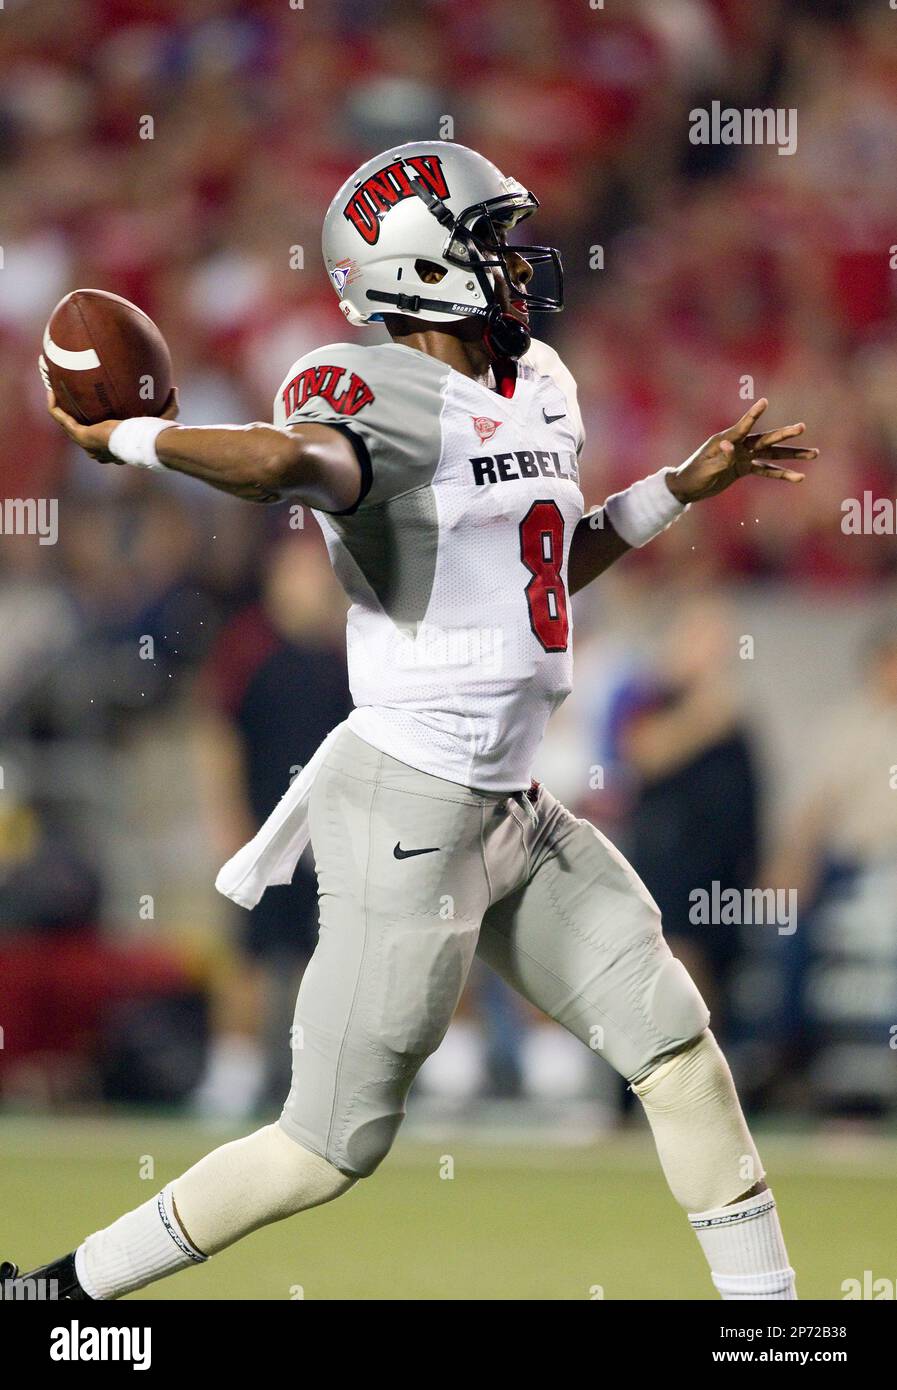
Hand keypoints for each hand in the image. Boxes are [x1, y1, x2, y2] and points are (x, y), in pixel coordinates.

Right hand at [46, 387, 178, 462]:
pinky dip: (54, 405)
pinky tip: (51, 391)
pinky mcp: (80, 435)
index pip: (101, 438)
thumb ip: (170, 405)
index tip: (93, 406)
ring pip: (67, 424)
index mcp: (114, 447)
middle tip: (68, 396)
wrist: (143, 442)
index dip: (94, 423)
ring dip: (58, 408)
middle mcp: (98, 448)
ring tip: (54, 391)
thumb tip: (174, 389)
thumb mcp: (162, 417)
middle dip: (72, 415)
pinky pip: (61, 418)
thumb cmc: (154, 433)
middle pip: (80, 432)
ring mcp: (87, 443)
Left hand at [667, 398, 817, 503]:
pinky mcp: (744, 468)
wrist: (687, 487)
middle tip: (802, 427)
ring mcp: (744, 456)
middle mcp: (738, 445)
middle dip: (784, 434)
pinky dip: (782, 474)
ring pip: (772, 454)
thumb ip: (720, 458)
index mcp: (725, 440)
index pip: (742, 426)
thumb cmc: (692, 475)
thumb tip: (730, 446)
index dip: (753, 415)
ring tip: (814, 454)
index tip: (764, 402)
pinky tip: (799, 477)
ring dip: (792, 454)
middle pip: (765, 439)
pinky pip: (766, 470)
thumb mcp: (706, 468)